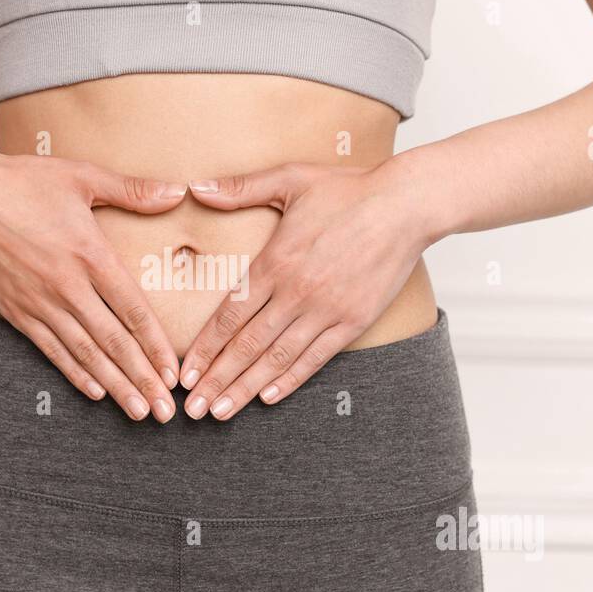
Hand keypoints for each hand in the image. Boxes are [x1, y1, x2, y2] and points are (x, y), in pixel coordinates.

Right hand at [0, 147, 186, 422]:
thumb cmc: (22, 181)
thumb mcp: (82, 176)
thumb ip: (133, 190)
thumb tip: (178, 193)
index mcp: (90, 254)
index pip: (133, 310)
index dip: (156, 346)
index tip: (174, 373)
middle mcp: (67, 286)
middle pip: (113, 342)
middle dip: (142, 380)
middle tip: (165, 411)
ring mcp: (40, 303)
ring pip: (85, 354)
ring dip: (114, 386)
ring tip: (138, 412)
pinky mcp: (17, 311)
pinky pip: (51, 350)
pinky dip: (75, 373)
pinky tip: (96, 392)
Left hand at [178, 156, 429, 419]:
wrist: (407, 205)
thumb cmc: (349, 189)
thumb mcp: (290, 179)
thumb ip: (241, 188)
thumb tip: (196, 188)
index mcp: (276, 262)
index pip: (230, 315)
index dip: (205, 348)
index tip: (185, 373)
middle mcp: (297, 292)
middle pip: (247, 345)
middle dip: (217, 379)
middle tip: (193, 408)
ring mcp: (327, 309)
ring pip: (277, 358)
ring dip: (246, 388)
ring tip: (221, 412)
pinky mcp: (354, 320)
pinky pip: (316, 357)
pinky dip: (291, 379)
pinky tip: (269, 397)